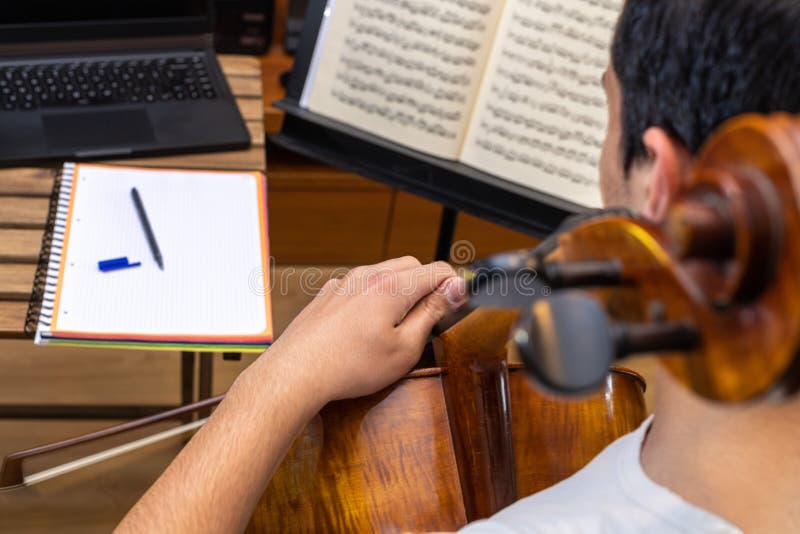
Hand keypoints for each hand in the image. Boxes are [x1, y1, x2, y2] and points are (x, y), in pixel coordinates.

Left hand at [264, 257, 467, 403]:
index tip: (457, 305)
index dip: (454, 286)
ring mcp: (345, 282)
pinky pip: (362, 284)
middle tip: (431, 317)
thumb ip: (432, 313)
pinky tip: (369, 326)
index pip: (437, 269)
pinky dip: (375, 296)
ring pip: (385, 273)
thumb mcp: (405, 347)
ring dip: (401, 290)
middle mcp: (367, 275)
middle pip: (412, 266)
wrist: (296, 373)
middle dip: (428, 285)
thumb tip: (454, 289)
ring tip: (399, 325)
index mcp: (392, 286)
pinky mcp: (329, 293)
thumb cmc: (349, 366)